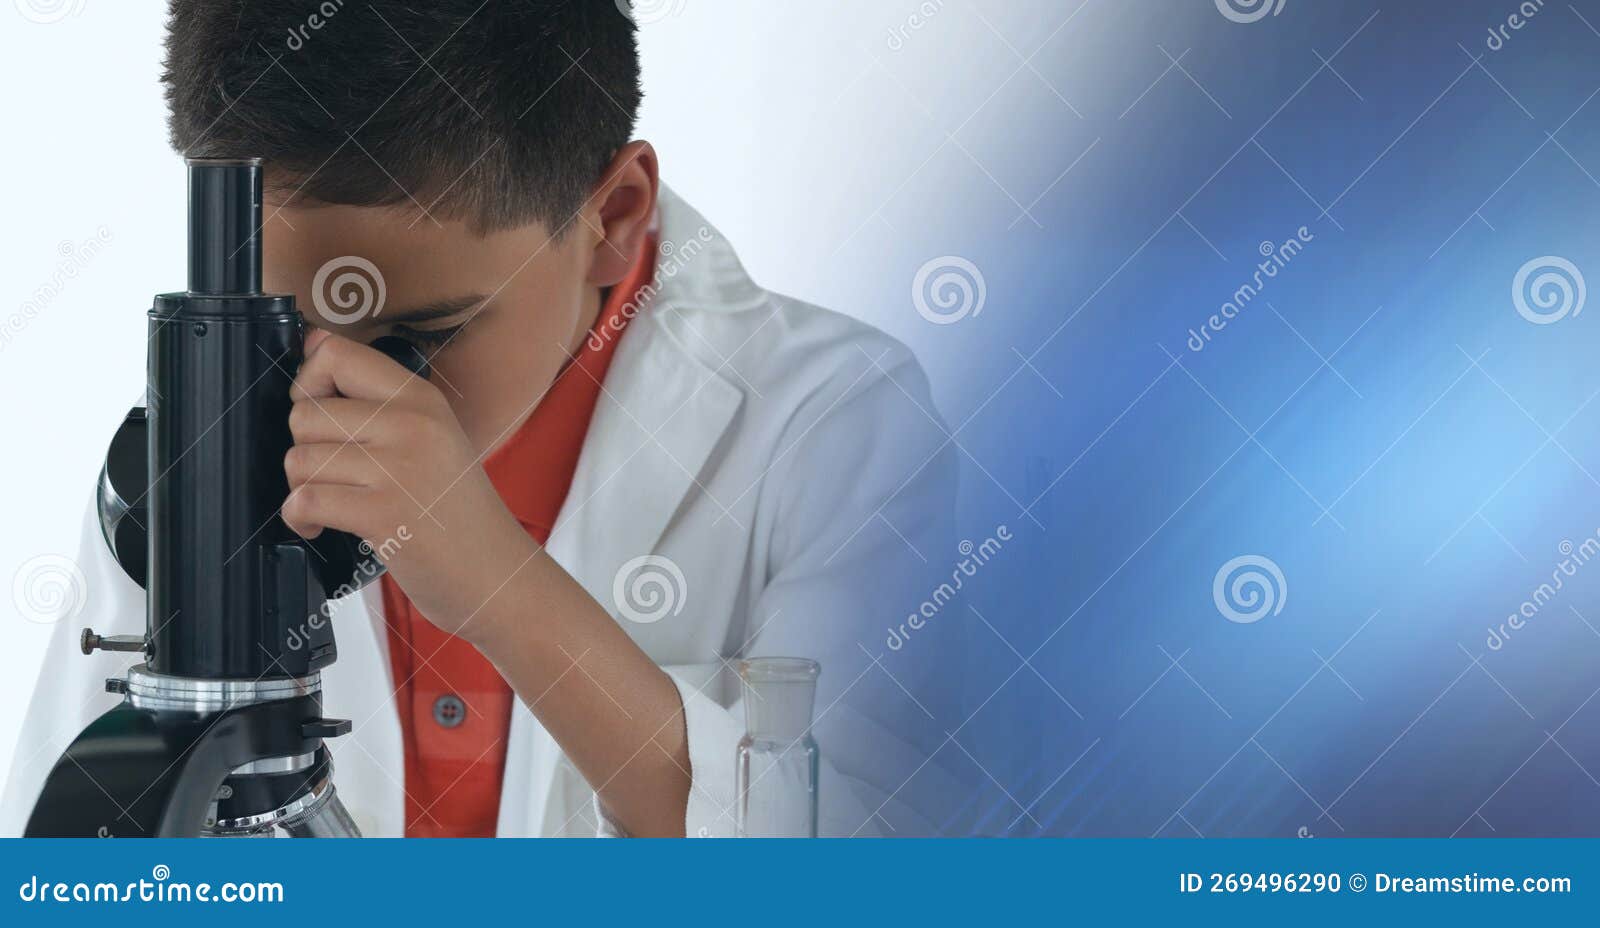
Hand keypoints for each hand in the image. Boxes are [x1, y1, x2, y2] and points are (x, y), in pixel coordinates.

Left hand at [282, 328, 533, 640]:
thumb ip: (380, 404)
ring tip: (331, 503)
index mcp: (423, 399)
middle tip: (330, 475)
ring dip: (301, 488)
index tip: (319, 413)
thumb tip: (312, 350)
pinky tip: (321, 526)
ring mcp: (399, 467)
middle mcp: (413, 424)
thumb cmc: (459, 515)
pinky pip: (305, 499)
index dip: (308, 382)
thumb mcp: (435, 439)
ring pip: (300, 458)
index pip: (335, 354)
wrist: (496, 574)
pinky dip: (300, 518)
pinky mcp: (383, 512)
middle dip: (303, 449)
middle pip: (304, 412)